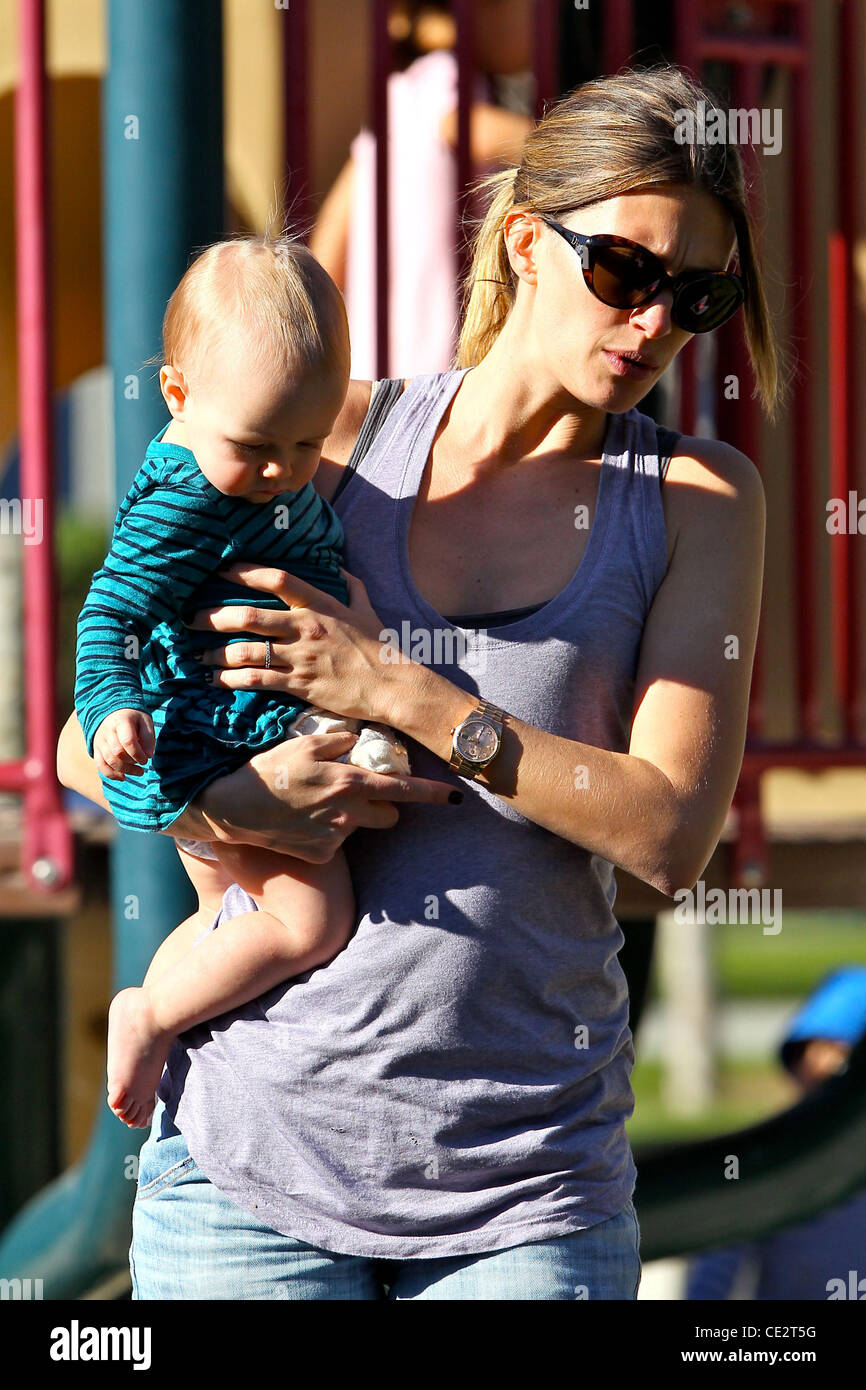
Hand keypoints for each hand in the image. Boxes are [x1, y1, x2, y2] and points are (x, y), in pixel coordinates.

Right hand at [93, 709, 154, 780]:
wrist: (112, 711)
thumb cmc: (133, 718)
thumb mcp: (145, 721)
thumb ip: (149, 738)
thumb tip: (148, 755)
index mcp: (121, 721)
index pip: (128, 741)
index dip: (138, 753)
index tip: (146, 758)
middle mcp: (107, 731)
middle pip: (117, 753)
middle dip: (133, 762)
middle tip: (143, 764)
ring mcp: (99, 741)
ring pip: (109, 761)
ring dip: (125, 770)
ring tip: (139, 772)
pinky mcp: (96, 749)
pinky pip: (100, 765)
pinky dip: (111, 774)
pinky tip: (123, 777)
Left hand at [184, 562, 397, 722]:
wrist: (392, 685)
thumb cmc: (380, 648)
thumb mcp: (367, 610)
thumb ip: (352, 586)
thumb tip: (341, 566)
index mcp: (320, 605)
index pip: (277, 580)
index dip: (245, 572)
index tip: (220, 570)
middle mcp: (306, 628)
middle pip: (249, 616)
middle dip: (213, 617)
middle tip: (189, 618)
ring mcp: (301, 658)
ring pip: (246, 652)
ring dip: (215, 653)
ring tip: (196, 654)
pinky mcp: (299, 685)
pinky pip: (257, 681)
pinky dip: (231, 680)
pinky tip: (215, 680)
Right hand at [196, 728, 462, 861]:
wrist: (235, 807)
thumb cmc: (271, 768)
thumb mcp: (306, 742)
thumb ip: (342, 741)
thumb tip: (360, 741)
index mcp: (350, 783)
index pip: (403, 788)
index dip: (432, 794)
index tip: (456, 797)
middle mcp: (348, 814)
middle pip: (390, 816)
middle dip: (385, 807)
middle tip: (359, 793)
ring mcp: (335, 839)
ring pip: (361, 829)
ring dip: (352, 818)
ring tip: (320, 805)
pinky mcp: (320, 856)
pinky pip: (336, 843)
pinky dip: (327, 833)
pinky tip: (304, 821)